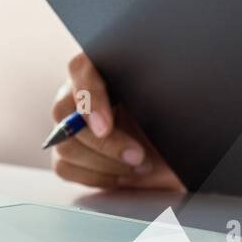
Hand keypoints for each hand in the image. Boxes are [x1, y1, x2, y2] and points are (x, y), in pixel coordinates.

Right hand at [49, 52, 184, 191]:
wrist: (174, 148)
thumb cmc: (171, 115)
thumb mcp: (168, 98)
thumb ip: (155, 90)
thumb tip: (153, 94)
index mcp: (101, 66)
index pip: (81, 71)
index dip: (90, 99)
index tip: (105, 128)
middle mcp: (77, 92)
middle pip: (66, 115)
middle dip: (105, 143)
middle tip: (137, 156)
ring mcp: (67, 124)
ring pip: (66, 146)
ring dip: (106, 162)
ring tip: (141, 165)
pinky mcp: (66, 153)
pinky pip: (67, 167)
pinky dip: (99, 175)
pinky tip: (124, 173)